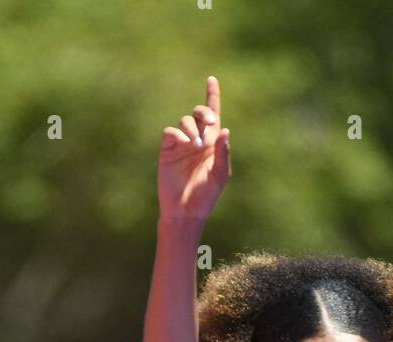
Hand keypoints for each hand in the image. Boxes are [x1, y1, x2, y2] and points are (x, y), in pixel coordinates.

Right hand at [158, 75, 230, 223]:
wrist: (185, 211)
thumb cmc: (206, 196)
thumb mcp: (220, 175)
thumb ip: (223, 153)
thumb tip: (225, 130)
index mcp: (213, 144)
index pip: (214, 115)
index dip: (212, 96)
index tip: (212, 79)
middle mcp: (197, 140)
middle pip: (200, 113)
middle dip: (205, 111)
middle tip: (210, 122)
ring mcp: (182, 144)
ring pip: (186, 120)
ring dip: (193, 128)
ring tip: (196, 145)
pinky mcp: (168, 149)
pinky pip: (171, 131)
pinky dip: (178, 134)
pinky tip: (184, 145)